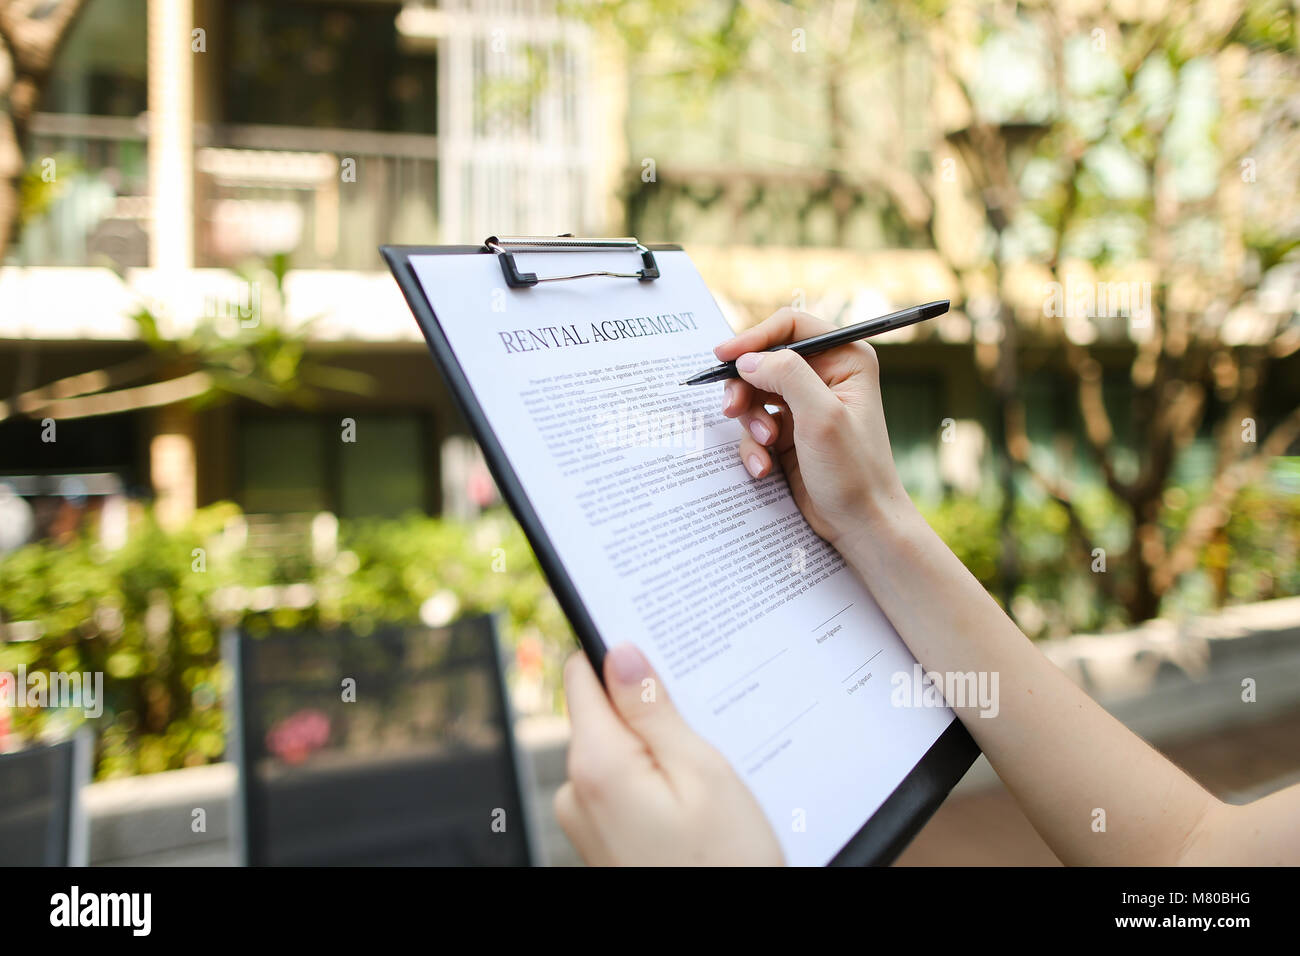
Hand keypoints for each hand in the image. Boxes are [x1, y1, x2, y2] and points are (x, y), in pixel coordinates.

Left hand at [554, 644, 783, 865]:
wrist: (728, 949)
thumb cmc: (726, 868)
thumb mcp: (704, 774)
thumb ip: (654, 711)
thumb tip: (620, 655)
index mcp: (595, 765)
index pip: (583, 676)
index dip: (619, 656)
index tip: (657, 649)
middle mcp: (574, 793)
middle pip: (601, 715)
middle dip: (650, 712)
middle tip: (708, 728)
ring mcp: (584, 825)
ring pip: (617, 754)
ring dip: (657, 753)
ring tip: (711, 780)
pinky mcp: (602, 845)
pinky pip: (621, 792)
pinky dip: (654, 786)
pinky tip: (697, 809)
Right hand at [714, 307, 909, 551]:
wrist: (860, 523)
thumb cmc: (854, 472)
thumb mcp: (822, 416)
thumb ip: (786, 376)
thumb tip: (747, 360)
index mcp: (845, 359)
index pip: (791, 327)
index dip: (755, 338)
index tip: (725, 357)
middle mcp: (826, 376)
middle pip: (765, 360)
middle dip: (747, 388)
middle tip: (732, 409)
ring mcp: (806, 405)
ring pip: (755, 394)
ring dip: (750, 422)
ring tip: (765, 446)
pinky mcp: (790, 431)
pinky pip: (755, 425)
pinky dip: (753, 445)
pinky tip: (765, 467)